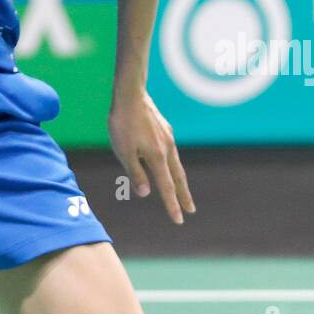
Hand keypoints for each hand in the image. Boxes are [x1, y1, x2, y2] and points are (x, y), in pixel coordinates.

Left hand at [109, 87, 194, 223]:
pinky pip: (170, 151)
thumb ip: (135, 173)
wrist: (130, 94)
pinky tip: (167, 161)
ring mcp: (167, 137)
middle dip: (183, 195)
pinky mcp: (164, 128)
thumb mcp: (124, 152)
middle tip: (191, 210)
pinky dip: (171, 163)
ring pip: (175, 163)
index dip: (172, 205)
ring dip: (179, 179)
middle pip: (178, 177)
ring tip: (181, 189)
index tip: (179, 220)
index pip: (166, 187)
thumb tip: (146, 193)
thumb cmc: (123, 124)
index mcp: (157, 157)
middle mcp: (167, 149)